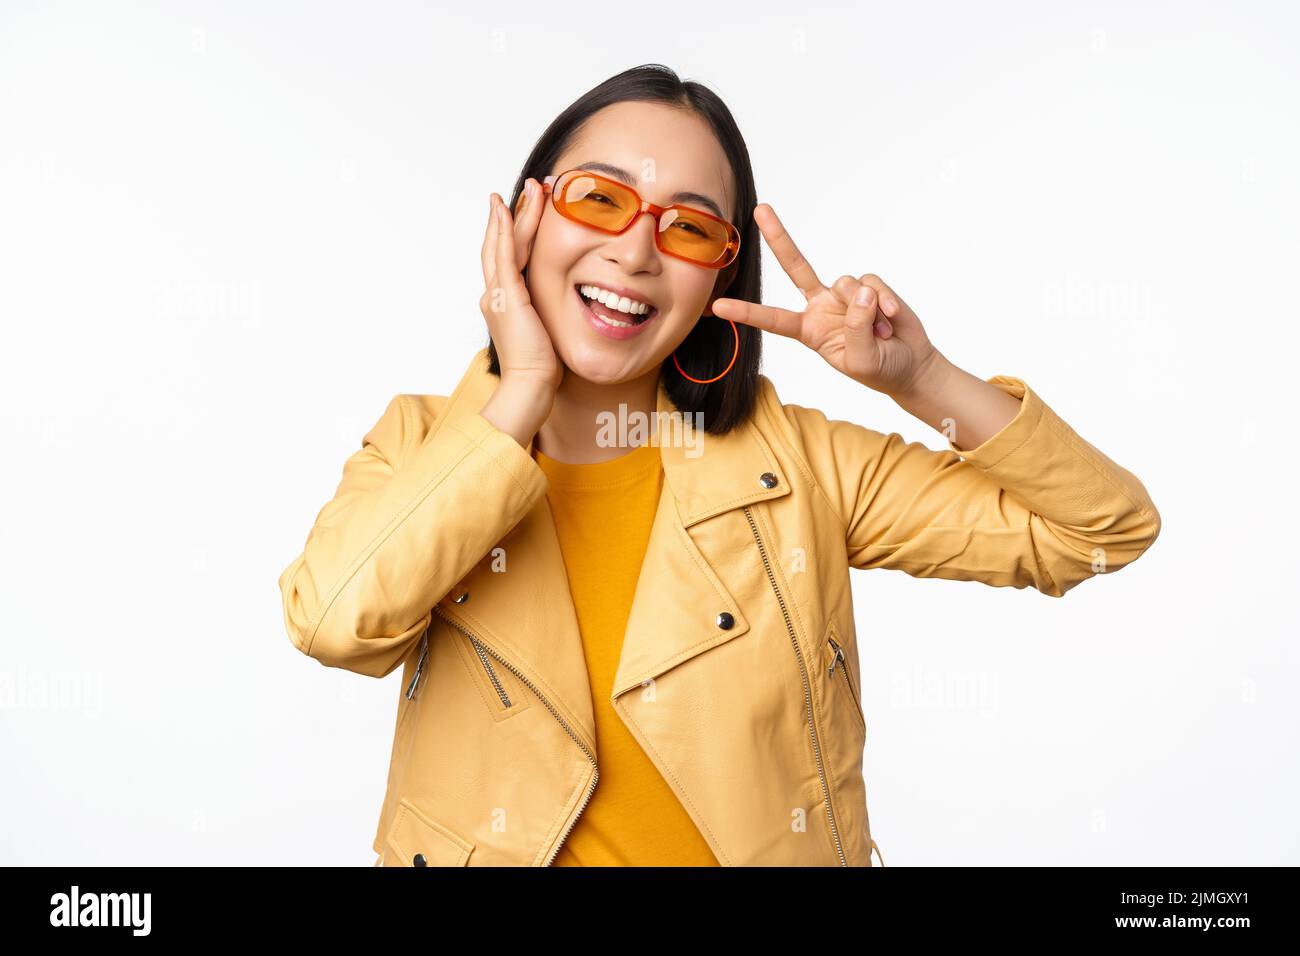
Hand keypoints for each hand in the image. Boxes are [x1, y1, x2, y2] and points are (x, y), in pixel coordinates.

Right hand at [480, 182, 562, 394]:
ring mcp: (498, 294)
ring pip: (502, 244)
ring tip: (528, 189)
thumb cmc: (541, 368)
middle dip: (511, 215)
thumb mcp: (544, 332)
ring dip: (513, 214)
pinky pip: (504, 256)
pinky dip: (504, 231)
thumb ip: (545, 314)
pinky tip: (507, 211)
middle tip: (527, 188)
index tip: (522, 210)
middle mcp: (495, 295)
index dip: (512, 232)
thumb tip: (558, 307)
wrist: (530, 385)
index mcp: (504, 302)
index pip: (506, 258)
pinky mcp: (507, 297)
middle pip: (499, 244)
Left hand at [711, 204, 944, 398]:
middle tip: (760, 210)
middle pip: (796, 267)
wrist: (908, 364)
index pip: (773, 319)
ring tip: (880, 333)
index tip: (718, 306)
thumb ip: (855, 329)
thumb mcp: (861, 360)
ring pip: (845, 283)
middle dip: (778, 237)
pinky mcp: (869, 286)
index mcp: (808, 330)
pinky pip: (871, 283)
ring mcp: (844, 294)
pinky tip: (891, 319)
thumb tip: (861, 292)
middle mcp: (820, 306)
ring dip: (867, 311)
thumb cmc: (878, 368)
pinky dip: (884, 301)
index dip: (747, 312)